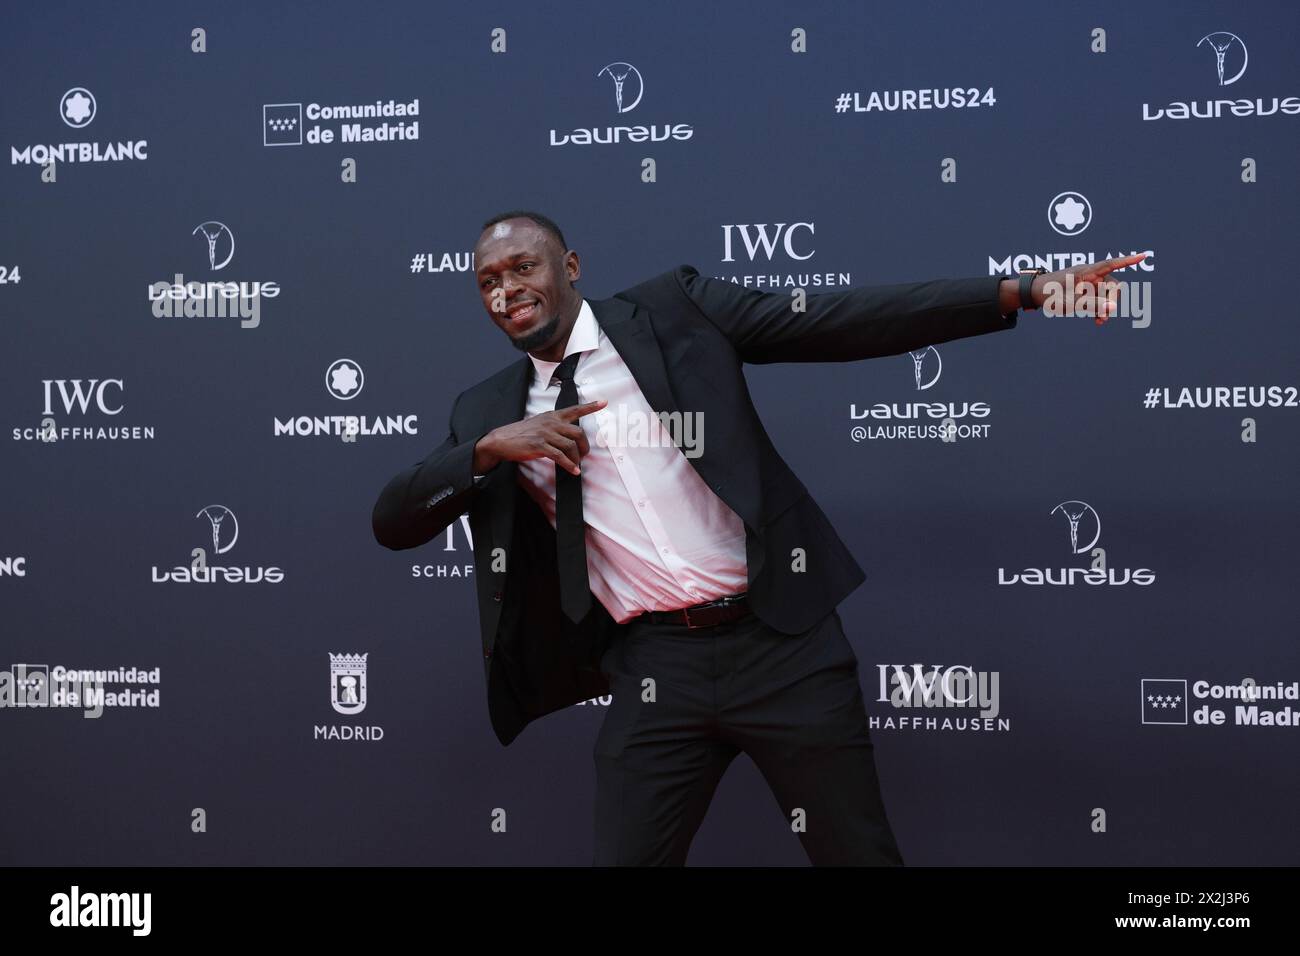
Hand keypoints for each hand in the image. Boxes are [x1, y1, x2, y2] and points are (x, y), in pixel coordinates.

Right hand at [473, 400, 606, 475]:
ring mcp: (545, 434)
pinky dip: (569, 465)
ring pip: (570, 445)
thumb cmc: (520, 434)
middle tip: (584, 455)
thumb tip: (568, 438)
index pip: (574, 409)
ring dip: (576, 458)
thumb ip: (554, 427)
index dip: (590, 407)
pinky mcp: (539, 446)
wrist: (501, 440)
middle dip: (585, 446)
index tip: (604, 402)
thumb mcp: (539, 424)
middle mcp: (551, 422)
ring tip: (576, 465)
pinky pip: (560, 456)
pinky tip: (573, 471)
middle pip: (578, 432)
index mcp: (552, 416)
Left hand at [1034, 253, 1147, 322]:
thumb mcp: (1070, 302)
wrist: (1032, 293)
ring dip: (1105, 307)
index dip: (1128, 261)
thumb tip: (1113, 307)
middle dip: (1111, 301)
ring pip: (1105, 294)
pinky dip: (1098, 307)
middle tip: (1104, 317)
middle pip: (1111, 285)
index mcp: (1086, 272)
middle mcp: (1089, 275)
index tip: (1144, 256)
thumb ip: (1092, 305)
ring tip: (1099, 321)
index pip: (1111, 264)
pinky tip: (1096, 320)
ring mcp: (1087, 282)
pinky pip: (1097, 297)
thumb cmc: (1049, 294)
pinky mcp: (1083, 290)